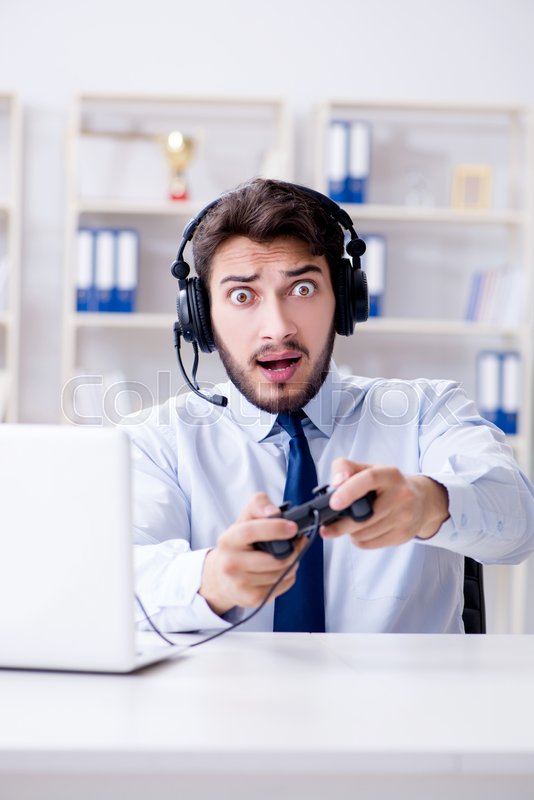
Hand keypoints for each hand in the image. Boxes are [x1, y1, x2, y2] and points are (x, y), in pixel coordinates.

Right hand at [199, 493, 303, 615]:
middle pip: (274, 560)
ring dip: (293, 563)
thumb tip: (274, 512)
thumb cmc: (238, 544)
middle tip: (299, 542)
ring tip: (289, 555)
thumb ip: (259, 505)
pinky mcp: (252, 598)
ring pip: (281, 574)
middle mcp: (231, 564)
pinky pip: (283, 586)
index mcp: (228, 540)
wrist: (221, 575)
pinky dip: (289, 576)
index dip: (275, 528)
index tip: (292, 527)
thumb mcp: (244, 519)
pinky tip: (282, 569)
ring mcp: (241, 584)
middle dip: (293, 550)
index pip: (250, 532)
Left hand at [322, 458, 449, 549]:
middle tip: (326, 527)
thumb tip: (335, 483)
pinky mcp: (403, 535)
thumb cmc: (387, 485)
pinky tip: (360, 532)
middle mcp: (401, 495)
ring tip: (349, 525)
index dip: (348, 491)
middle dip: (340, 524)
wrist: (421, 500)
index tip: (333, 503)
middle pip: (364, 516)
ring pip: (364, 533)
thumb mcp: (369, 469)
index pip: (369, 479)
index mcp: (389, 475)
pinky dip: (359, 540)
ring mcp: (404, 517)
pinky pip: (371, 544)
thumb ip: (347, 468)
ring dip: (350, 533)